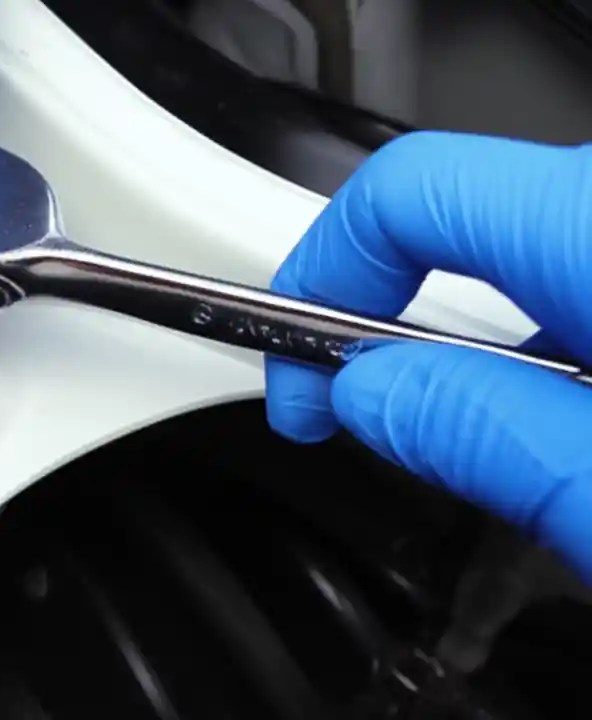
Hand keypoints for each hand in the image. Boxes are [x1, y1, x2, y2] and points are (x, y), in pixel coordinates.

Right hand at [265, 131, 591, 582]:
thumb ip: (483, 437)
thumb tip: (365, 394)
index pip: (410, 193)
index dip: (319, 277)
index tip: (296, 375)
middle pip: (457, 223)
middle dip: (376, 321)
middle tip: (342, 413)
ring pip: (519, 256)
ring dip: (457, 345)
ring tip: (441, 438)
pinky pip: (571, 279)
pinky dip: (531, 344)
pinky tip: (538, 421)